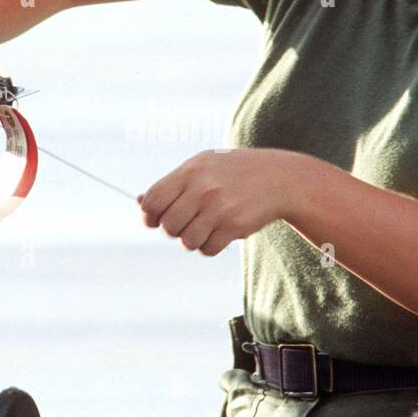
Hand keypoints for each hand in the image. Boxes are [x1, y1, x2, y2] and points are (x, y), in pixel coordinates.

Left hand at [137, 148, 299, 255]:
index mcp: (190, 171)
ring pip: (187, 241)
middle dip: (174, 230)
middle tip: (188, 222)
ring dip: (193, 240)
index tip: (158, 219)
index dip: (150, 216)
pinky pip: (207, 249)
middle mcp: (203, 188)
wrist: (277, 177)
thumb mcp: (201, 167)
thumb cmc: (231, 172)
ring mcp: (219, 208)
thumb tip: (140, 203)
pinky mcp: (235, 226)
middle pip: (168, 226)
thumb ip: (171, 184)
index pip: (152, 202)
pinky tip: (220, 233)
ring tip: (206, 227)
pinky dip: (210, 246)